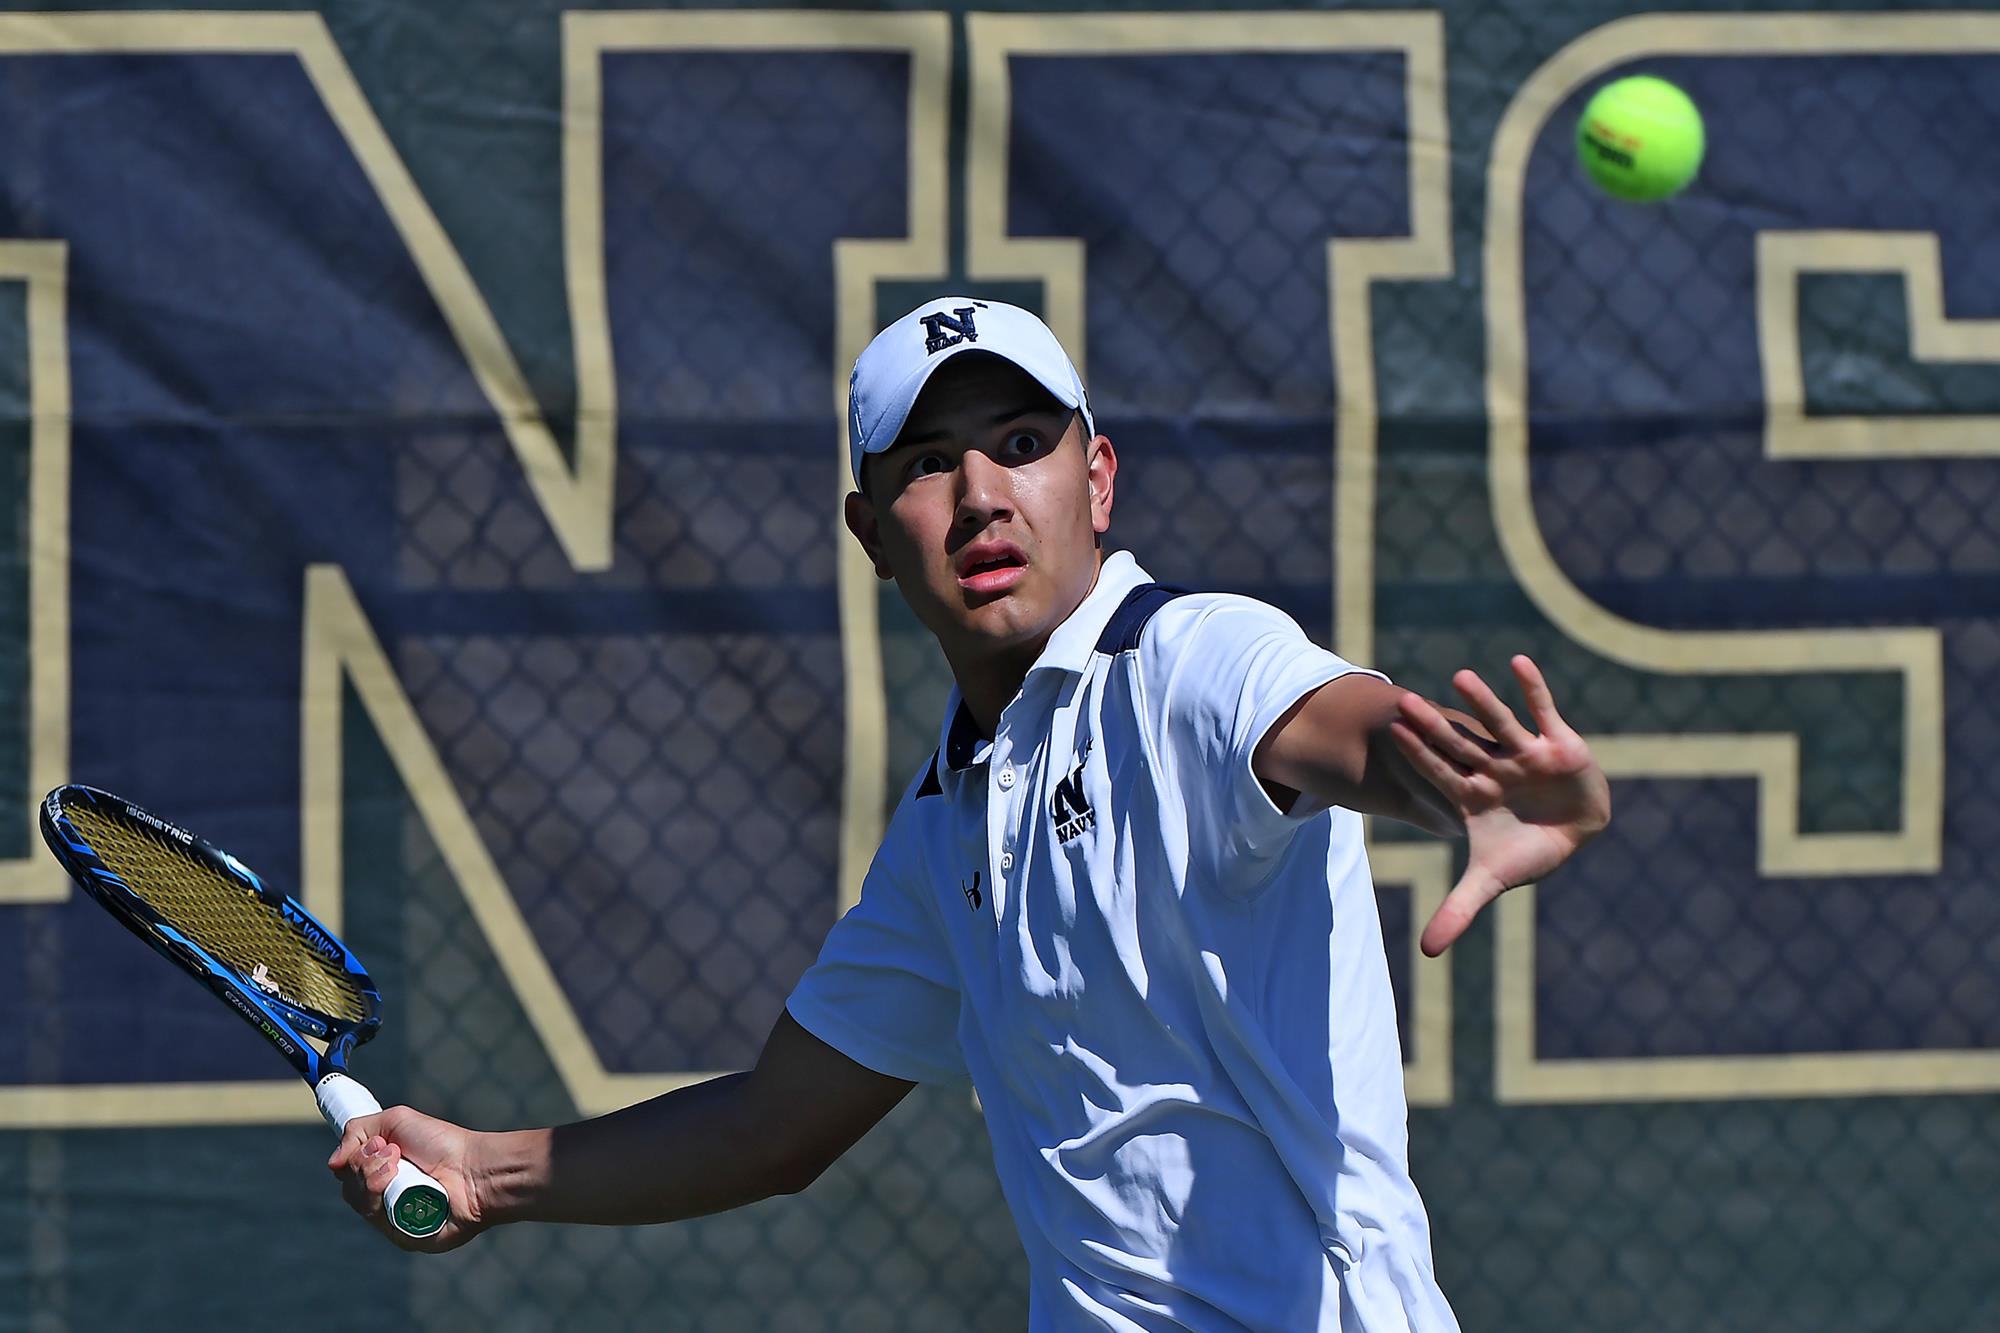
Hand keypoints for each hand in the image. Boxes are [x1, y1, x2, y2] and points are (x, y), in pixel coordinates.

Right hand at [327, 1104, 485, 1251]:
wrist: (473, 1168)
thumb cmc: (442, 1144)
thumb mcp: (396, 1121)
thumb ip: (358, 1131)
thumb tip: (332, 1163)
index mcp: (383, 1172)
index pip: (348, 1173)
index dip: (352, 1158)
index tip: (374, 1143)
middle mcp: (385, 1197)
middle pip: (350, 1188)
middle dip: (363, 1164)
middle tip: (391, 1151)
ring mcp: (392, 1218)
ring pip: (358, 1202)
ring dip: (372, 1176)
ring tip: (396, 1162)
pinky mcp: (401, 1236)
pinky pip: (375, 1219)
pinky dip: (380, 1195)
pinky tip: (398, 1181)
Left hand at [1389, 654, 1610, 956]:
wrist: (1574, 832)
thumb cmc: (1527, 850)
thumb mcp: (1492, 879)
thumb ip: (1459, 908)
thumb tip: (1426, 952)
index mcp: (1473, 796)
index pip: (1439, 773)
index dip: (1419, 755)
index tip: (1393, 733)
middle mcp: (1493, 770)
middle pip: (1461, 746)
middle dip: (1436, 727)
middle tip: (1405, 700)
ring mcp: (1525, 755)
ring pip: (1500, 725)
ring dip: (1483, 702)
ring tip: (1460, 675)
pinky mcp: (1559, 745)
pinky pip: (1544, 711)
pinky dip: (1533, 688)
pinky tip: (1518, 661)